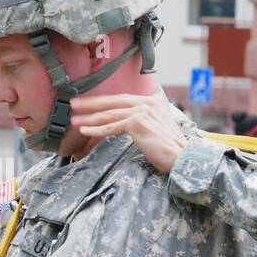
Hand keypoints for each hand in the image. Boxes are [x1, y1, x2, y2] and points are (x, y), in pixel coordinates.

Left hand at [70, 93, 188, 174]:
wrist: (182, 158)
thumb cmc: (171, 149)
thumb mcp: (158, 128)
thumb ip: (144, 121)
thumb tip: (127, 123)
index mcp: (153, 101)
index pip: (123, 99)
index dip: (104, 101)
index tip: (89, 102)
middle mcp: (148, 103)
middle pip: (113, 102)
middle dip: (91, 103)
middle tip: (74, 104)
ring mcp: (143, 111)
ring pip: (110, 114)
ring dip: (89, 118)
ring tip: (75, 120)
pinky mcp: (138, 122)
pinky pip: (112, 126)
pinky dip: (97, 129)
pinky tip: (86, 130)